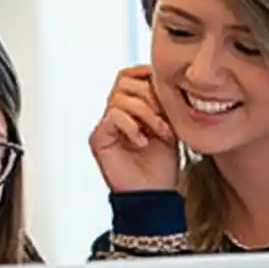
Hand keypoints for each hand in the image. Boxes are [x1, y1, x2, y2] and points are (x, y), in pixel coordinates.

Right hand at [89, 65, 178, 191]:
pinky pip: (112, 116)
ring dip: (145, 113)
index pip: (130, 74)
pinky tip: (141, 142)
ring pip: (119, 98)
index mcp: (131, 106)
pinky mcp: (99, 139)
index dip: (147, 75)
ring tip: (159, 132)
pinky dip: (131, 126)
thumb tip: (164, 79)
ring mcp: (105, 125)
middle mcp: (115, 112)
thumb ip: (163, 102)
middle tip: (165, 118)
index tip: (167, 91)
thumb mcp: (169, 125)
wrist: (154, 193)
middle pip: (124, 81)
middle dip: (150, 95)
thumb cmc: (162, 164)